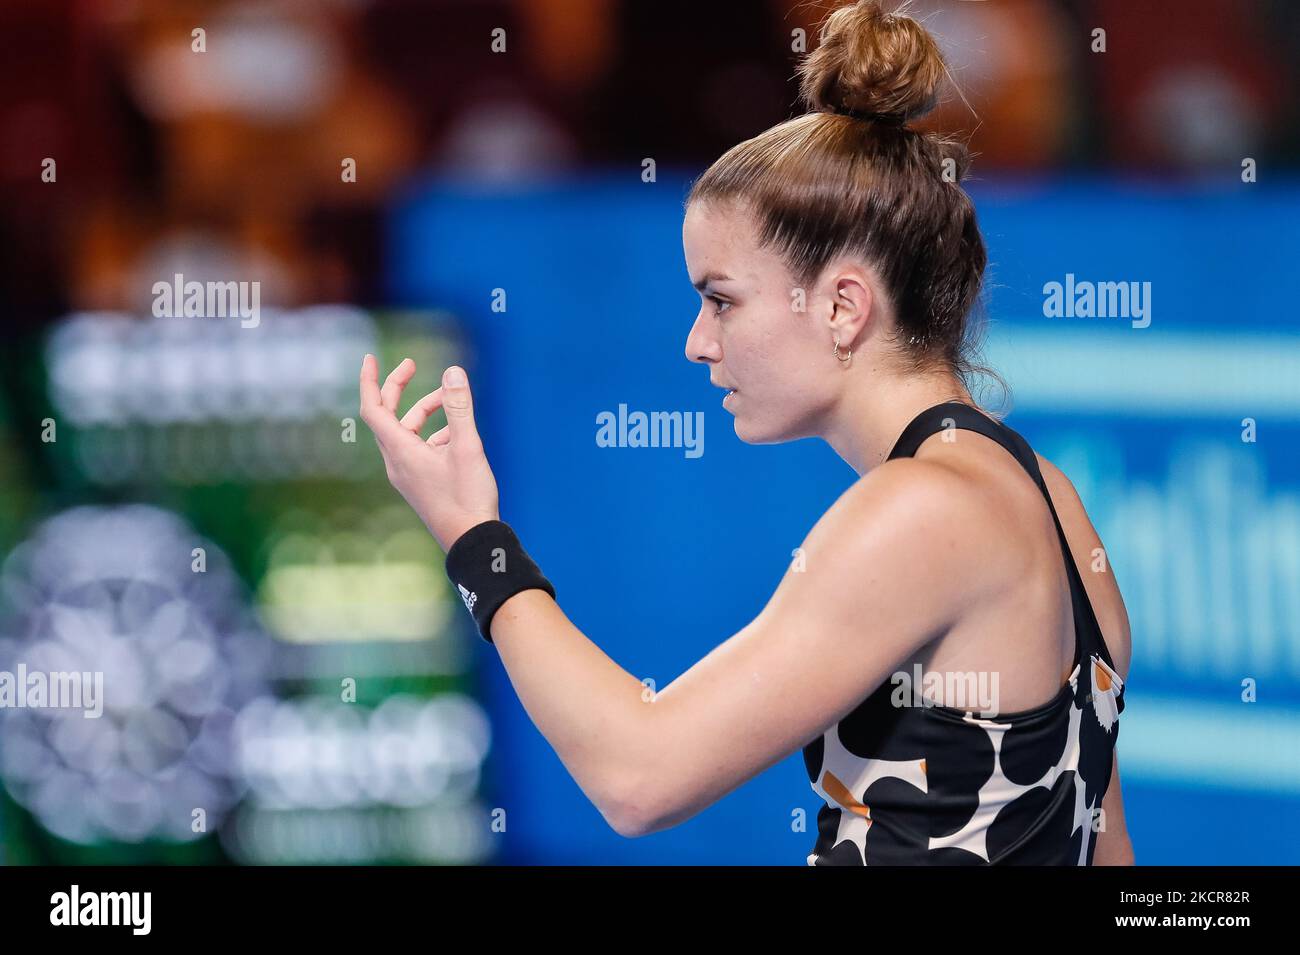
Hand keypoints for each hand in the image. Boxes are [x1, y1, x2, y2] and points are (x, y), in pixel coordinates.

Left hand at [359, 355, 499, 551]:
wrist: (472, 541)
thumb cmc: (468, 497)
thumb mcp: (468, 447)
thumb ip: (459, 408)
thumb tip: (453, 371)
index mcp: (401, 451)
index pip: (372, 408)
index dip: (370, 380)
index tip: (371, 357)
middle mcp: (397, 462)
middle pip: (387, 416)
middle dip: (398, 388)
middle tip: (412, 365)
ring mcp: (407, 475)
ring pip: (406, 432)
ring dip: (424, 411)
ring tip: (451, 401)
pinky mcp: (419, 484)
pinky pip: (418, 448)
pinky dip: (433, 433)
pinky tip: (458, 435)